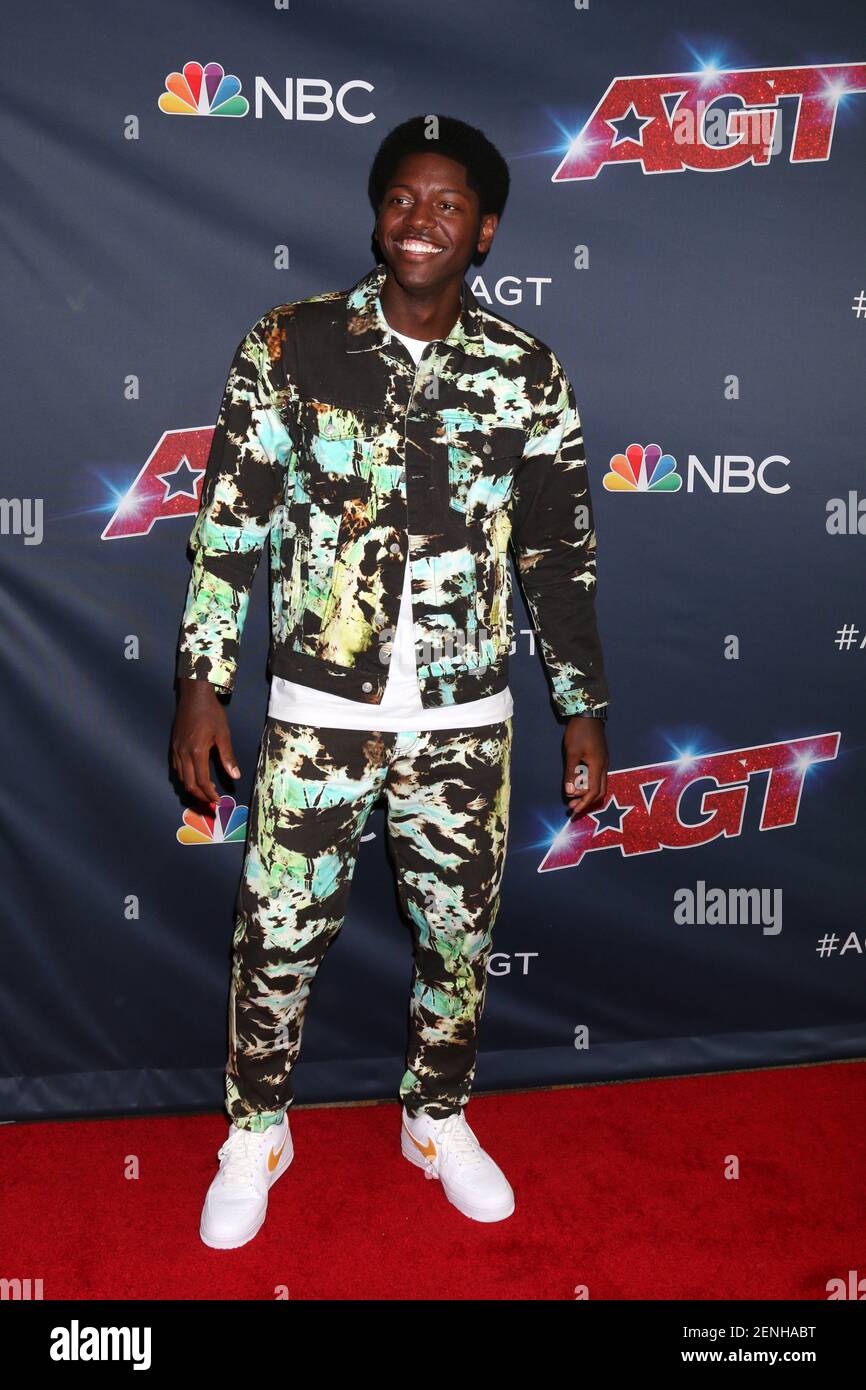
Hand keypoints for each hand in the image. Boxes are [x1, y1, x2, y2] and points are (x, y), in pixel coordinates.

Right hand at [171, 677, 239, 805]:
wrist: (194, 695)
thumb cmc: (211, 713)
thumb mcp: (223, 734)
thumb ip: (228, 757)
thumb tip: (235, 776)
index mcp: (197, 752)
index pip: (201, 781)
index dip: (209, 794)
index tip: (217, 801)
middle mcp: (183, 753)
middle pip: (188, 784)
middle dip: (200, 796)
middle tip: (211, 802)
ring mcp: (176, 749)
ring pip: (180, 777)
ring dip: (191, 787)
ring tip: (205, 792)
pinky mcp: (173, 745)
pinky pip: (176, 767)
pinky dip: (184, 777)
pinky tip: (194, 776)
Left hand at [563, 715, 607, 816]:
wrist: (588, 714)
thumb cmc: (579, 732)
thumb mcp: (571, 752)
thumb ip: (570, 773)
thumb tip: (570, 792)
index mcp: (598, 766)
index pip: (593, 792)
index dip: (583, 803)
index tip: (573, 811)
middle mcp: (604, 767)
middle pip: (599, 791)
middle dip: (585, 801)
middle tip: (571, 806)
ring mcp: (603, 762)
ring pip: (599, 785)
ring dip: (586, 792)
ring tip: (571, 795)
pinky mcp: (600, 758)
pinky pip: (597, 777)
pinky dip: (588, 784)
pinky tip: (578, 784)